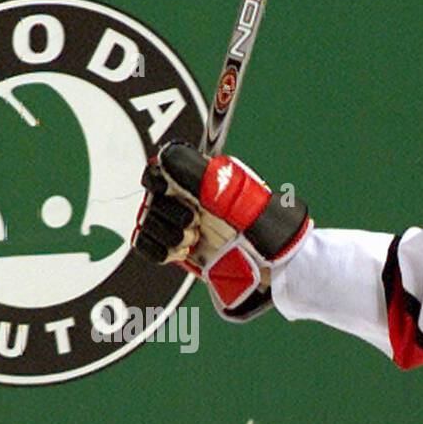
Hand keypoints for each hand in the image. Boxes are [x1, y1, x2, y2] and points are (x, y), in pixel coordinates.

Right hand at [131, 141, 310, 321]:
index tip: (169, 192)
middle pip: (151, 198)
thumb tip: (166, 157)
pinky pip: (146, 244)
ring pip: (147, 221)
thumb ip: (201, 175)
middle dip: (169, 213)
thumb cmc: (266, 228)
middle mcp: (187, 199)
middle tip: (194, 225)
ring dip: (167, 233)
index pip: (158, 170)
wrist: (276, 266)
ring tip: (194, 240)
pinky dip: (159, 249)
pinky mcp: (178, 249)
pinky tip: (182, 251)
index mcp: (200, 180)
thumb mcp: (237, 196)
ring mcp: (181, 224)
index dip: (157, 181)